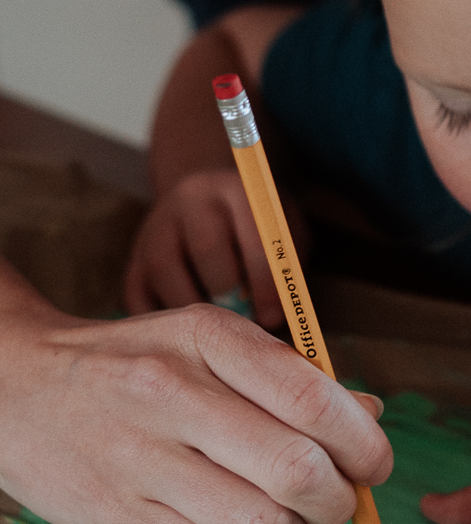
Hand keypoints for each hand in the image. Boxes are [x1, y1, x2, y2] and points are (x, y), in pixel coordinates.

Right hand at [0, 283, 390, 523]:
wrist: (17, 389)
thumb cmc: (137, 366)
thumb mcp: (208, 343)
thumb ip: (290, 376)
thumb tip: (370, 417)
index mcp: (206, 338)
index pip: (313, 398)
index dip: (363, 443)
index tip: (373, 464)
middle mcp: (173, 394)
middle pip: (297, 471)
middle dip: (339, 500)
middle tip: (337, 500)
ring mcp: (142, 459)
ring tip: (289, 517)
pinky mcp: (120, 515)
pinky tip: (229, 522)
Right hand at [125, 169, 297, 327]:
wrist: (206, 203)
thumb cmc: (258, 232)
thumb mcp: (285, 236)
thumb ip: (285, 270)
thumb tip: (273, 319)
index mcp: (237, 189)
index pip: (252, 234)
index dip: (265, 282)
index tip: (273, 317)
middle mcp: (191, 200)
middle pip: (206, 248)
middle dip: (229, 294)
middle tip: (244, 324)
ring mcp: (155, 227)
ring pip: (164, 272)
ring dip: (192, 309)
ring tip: (215, 331)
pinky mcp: (133, 260)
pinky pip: (137, 297)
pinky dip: (162, 322)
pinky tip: (186, 334)